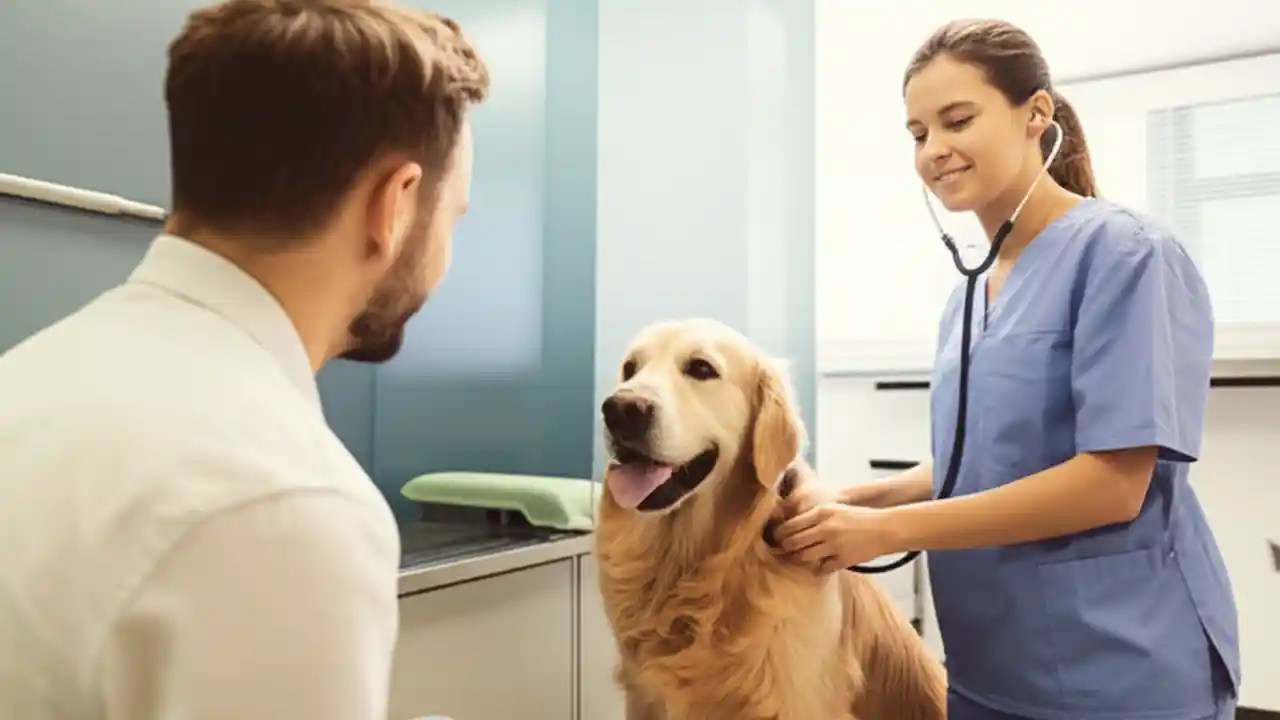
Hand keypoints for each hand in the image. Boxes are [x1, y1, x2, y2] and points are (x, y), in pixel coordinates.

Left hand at [773, 502, 898, 573]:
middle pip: (793, 542)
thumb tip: (789, 527)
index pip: (790, 525)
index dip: (779, 534)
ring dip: (798, 560)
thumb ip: (813, 516)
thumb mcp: (833, 509)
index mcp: (822, 512)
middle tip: (781, 551)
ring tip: (796, 559)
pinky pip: (821, 568)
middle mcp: (826, 528)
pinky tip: (818, 565)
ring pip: (804, 557)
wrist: (884, 528)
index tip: (775, 538)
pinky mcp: (843, 560)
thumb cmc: (858, 517)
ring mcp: (834, 545)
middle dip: (785, 548)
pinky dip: (817, 568)